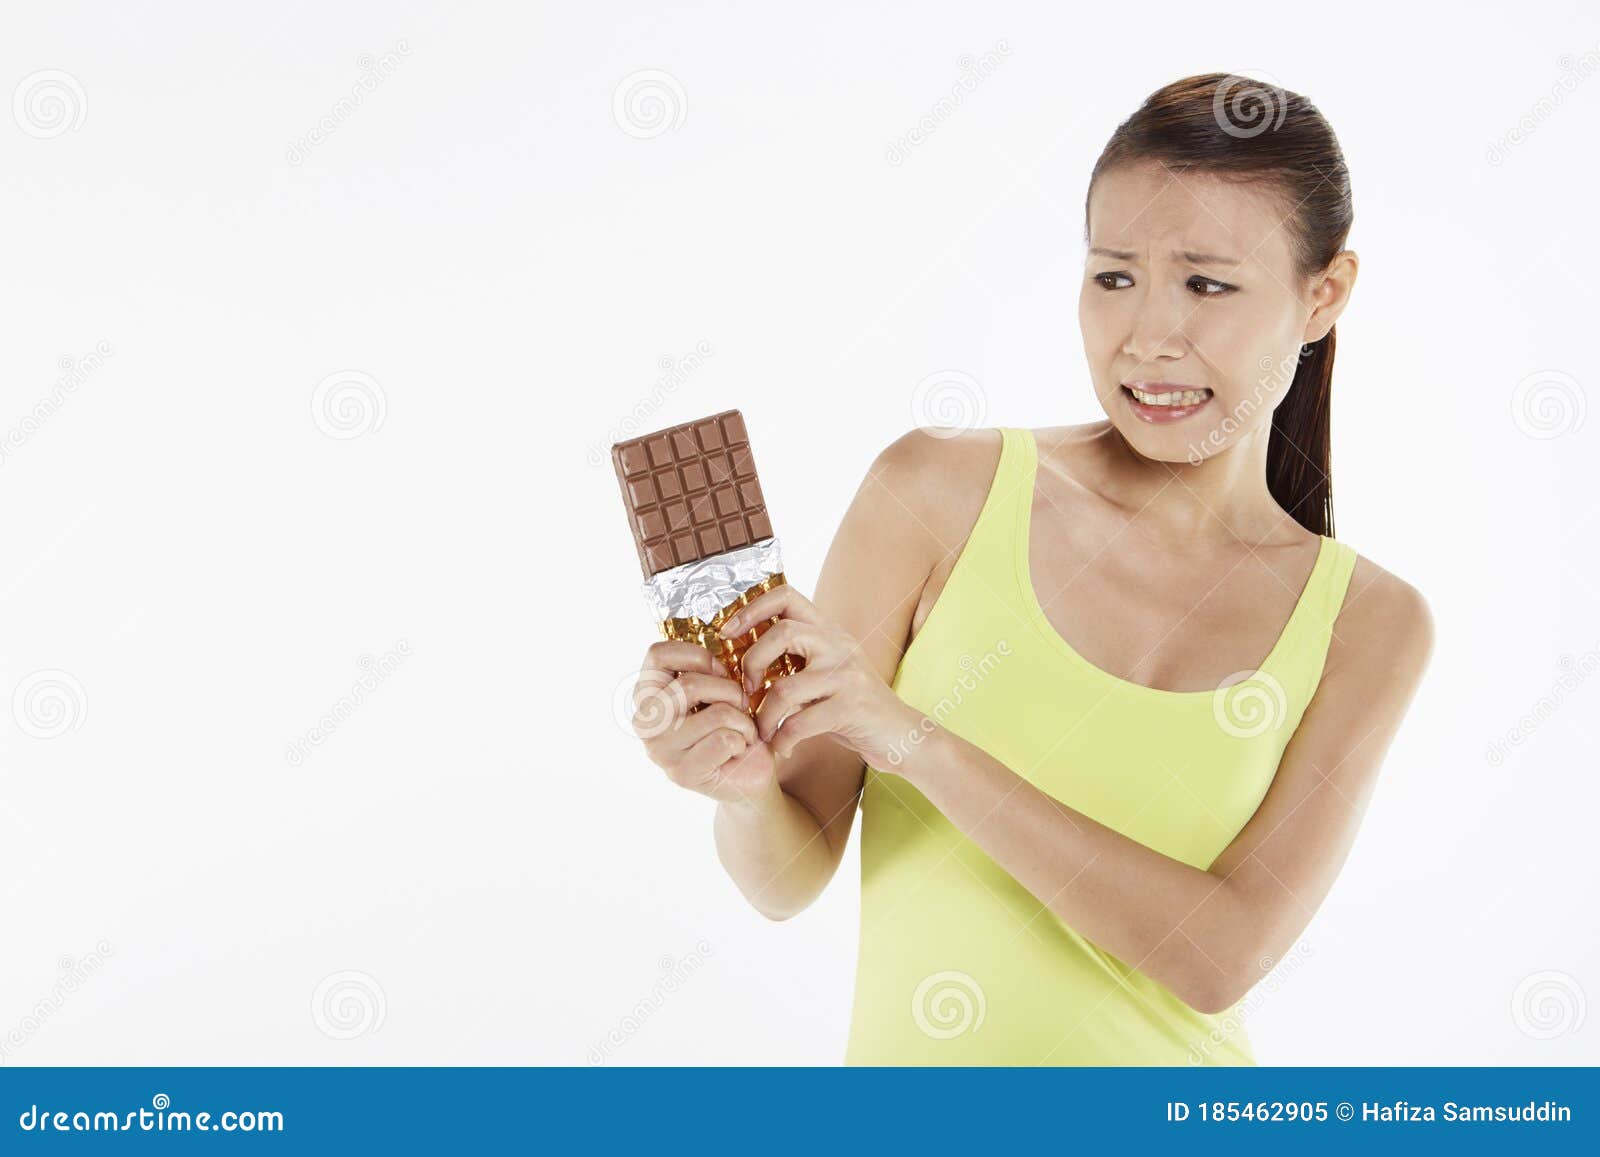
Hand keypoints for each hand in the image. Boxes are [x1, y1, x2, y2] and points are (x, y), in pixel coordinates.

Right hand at [629, 640, 780, 807]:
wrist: (750, 772)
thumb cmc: (732, 725)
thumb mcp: (716, 689)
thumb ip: (706, 668)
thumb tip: (721, 638)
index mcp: (647, 693)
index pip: (657, 654)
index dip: (698, 656)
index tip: (721, 671)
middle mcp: (645, 721)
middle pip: (689, 685)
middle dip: (729, 690)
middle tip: (742, 704)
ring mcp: (660, 750)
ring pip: (715, 714)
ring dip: (742, 720)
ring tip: (744, 730)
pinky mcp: (683, 773)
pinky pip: (725, 739)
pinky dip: (744, 740)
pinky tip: (740, 749)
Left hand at [721, 584, 921, 771]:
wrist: (902, 735)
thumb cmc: (853, 706)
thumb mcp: (826, 671)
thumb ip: (796, 657)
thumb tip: (740, 652)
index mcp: (828, 631)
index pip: (786, 596)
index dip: (750, 608)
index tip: (727, 632)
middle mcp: (839, 645)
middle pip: (783, 633)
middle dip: (751, 662)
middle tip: (746, 689)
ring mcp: (847, 675)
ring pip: (786, 687)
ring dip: (763, 716)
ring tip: (761, 731)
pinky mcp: (852, 707)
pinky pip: (800, 723)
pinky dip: (782, 740)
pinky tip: (781, 748)